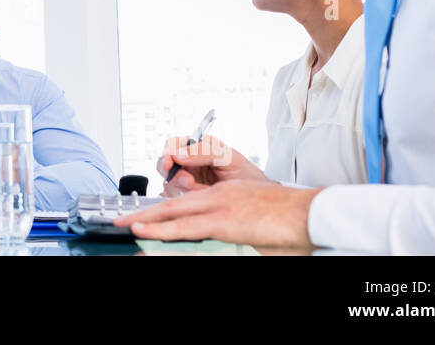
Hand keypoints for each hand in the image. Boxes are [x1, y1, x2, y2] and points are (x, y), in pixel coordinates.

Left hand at [113, 179, 320, 247]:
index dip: (164, 209)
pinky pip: (187, 227)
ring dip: (149, 221)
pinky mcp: (225, 222)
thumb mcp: (254, 218)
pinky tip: (147, 232)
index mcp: (225, 195)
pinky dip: (164, 230)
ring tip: (127, 226)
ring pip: (174, 214)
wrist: (311, 212)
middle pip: (174, 205)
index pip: (187, 202)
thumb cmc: (290, 218)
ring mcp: (220, 207)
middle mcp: (218, 196)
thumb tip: (219, 239)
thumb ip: (232, 227)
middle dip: (146, 213)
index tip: (146, 216)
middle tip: (123, 220)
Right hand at [157, 135, 267, 195]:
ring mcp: (188, 181)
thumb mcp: (229, 158)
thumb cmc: (248, 177)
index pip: (173, 144)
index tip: (171, 161)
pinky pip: (174, 198)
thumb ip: (204, 152)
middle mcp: (191, 163)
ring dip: (179, 188)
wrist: (258, 202)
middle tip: (188, 182)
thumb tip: (179, 153)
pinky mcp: (188, 198)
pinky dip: (180, 200)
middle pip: (166, 164)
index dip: (168, 152)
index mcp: (199, 148)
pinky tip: (195, 200)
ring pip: (168, 182)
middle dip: (174, 174)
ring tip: (198, 191)